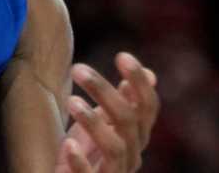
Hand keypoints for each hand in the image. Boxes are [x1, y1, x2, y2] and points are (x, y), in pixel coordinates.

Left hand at [55, 53, 159, 172]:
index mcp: (135, 137)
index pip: (148, 107)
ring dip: (93, 122)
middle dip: (105, 91)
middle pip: (128, 120)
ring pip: (116, 147)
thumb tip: (150, 73)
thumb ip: (122, 102)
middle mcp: (131, 156)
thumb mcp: (104, 125)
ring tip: (70, 100)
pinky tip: (68, 145)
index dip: (139, 82)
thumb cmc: (88, 156)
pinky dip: (81, 162)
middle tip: (76, 67)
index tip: (122, 56)